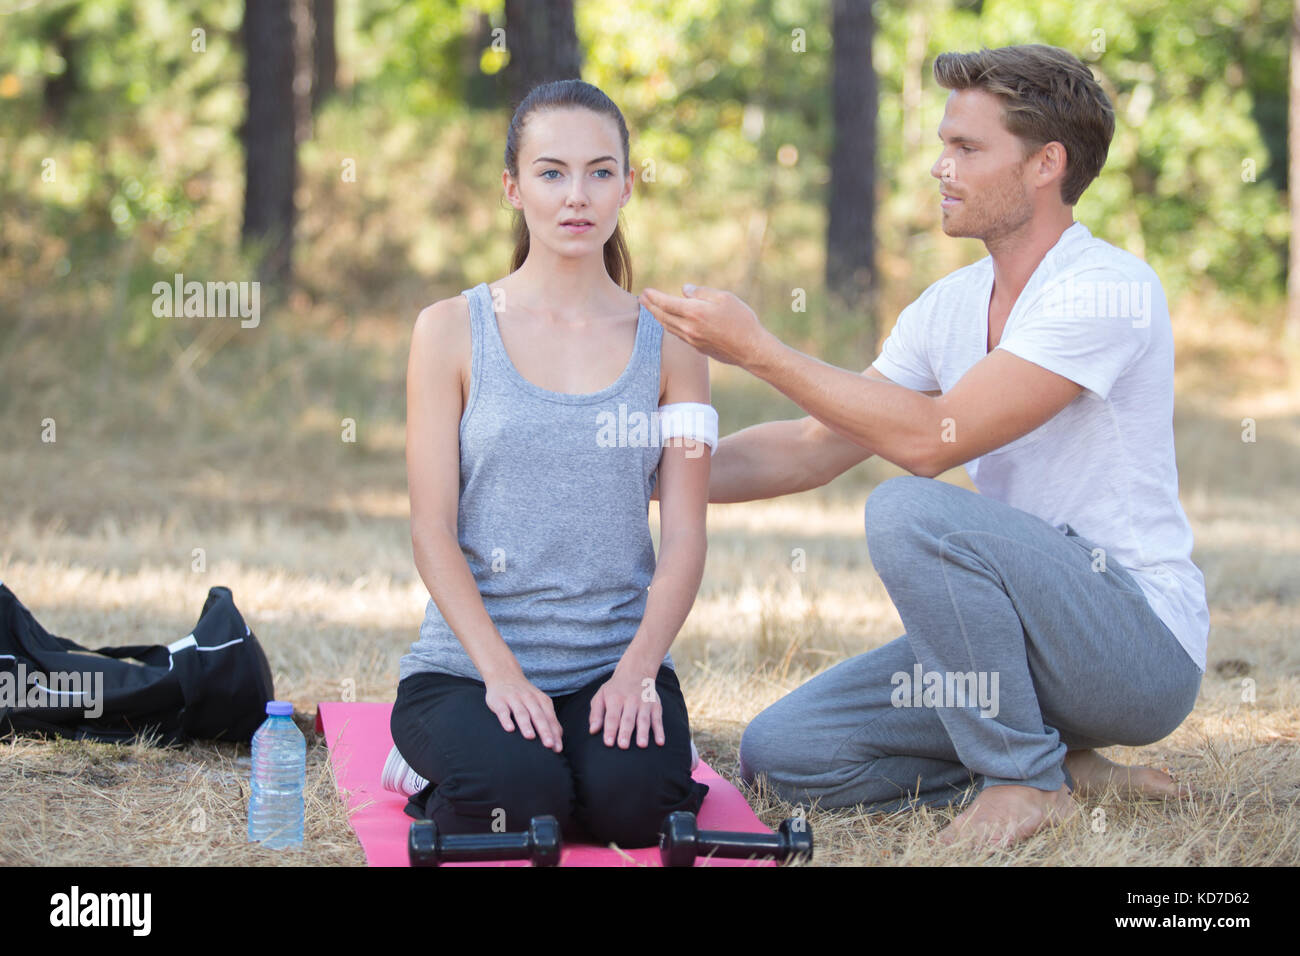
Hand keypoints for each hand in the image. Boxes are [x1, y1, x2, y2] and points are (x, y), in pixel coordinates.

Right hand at [484, 672, 562, 751]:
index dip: (554, 733)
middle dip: (544, 730)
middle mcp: (529, 699)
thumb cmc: (524, 695)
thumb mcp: (539, 703)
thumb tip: (558, 738)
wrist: (504, 675)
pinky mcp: (499, 701)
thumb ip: (549, 719)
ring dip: (526, 725)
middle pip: (538, 716)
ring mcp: (514, 699)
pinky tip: (509, 729)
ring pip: (521, 713)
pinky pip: (503, 711)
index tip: (557, 748)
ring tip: (530, 737)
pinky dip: (506, 719)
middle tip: (548, 745)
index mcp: (541, 701)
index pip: (550, 719)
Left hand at [589, 666, 663, 748]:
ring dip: (643, 732)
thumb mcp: (600, 696)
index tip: (608, 743)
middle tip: (623, 746)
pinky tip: (660, 742)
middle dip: (625, 732)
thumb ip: (596, 714)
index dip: (610, 730)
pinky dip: (660, 731)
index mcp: (615, 698)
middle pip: (628, 719)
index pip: (612, 717)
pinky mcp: (656, 706)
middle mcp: (631, 700)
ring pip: (643, 719)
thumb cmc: (615, 689)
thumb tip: (592, 730)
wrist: (636, 672)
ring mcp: (645, 703)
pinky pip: (658, 720)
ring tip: (642, 745)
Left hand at [639, 284, 769, 366]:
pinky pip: (677, 334)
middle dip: (650, 307)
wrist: (751, 349)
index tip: (646, 291)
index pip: (667, 303)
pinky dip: (668, 325)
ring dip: (657, 317)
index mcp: (695, 313)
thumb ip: (702, 293)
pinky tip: (668, 321)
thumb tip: (685, 290)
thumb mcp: (725, 298)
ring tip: (651, 308)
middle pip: (663, 316)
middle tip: (641, 298)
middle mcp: (689, 328)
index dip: (654, 297)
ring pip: (668, 327)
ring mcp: (692, 340)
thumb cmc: (742, 320)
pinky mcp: (696, 347)